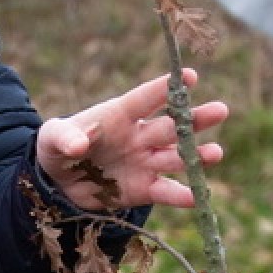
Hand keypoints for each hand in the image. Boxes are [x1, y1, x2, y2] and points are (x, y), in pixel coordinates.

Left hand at [34, 68, 228, 211]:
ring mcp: (145, 162)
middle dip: (195, 119)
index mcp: (119, 115)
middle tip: (220, 110)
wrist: (59, 183)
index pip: (145, 98)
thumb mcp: (52, 138)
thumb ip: (64, 137)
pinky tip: (198, 196)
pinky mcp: (144, 189)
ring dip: (197, 155)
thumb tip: (79, 144)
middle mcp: (139, 136)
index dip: (165, 88)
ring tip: (216, 153)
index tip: (189, 76)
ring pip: (176, 157)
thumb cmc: (57, 148)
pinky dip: (181, 195)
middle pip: (172, 125)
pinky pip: (166, 191)